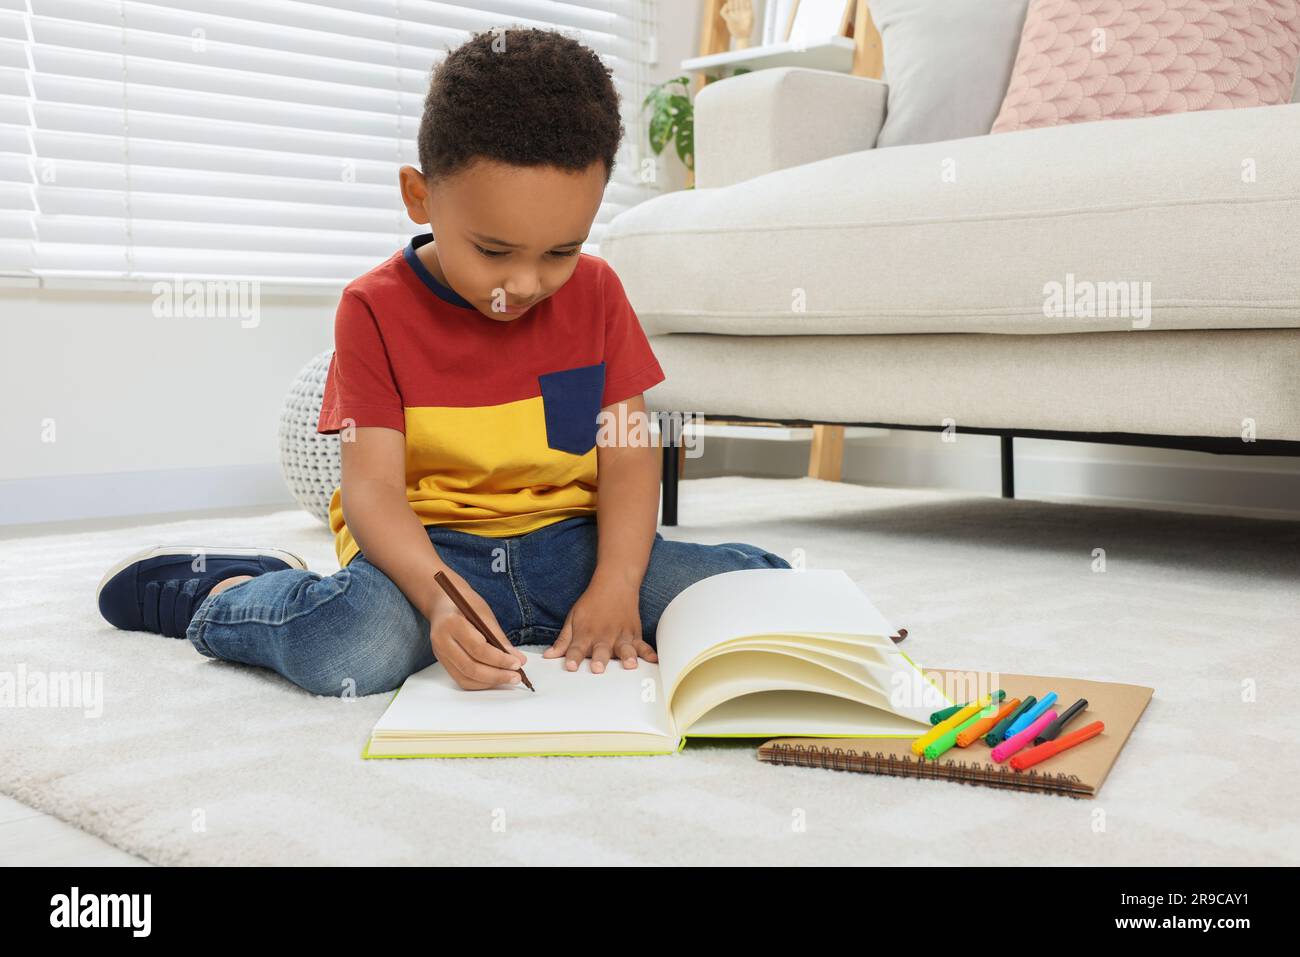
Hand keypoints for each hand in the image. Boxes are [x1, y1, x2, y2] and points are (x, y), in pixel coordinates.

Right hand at [428, 566, 527, 690]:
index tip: (517, 663)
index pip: (478, 648)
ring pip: (465, 677)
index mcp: (452, 623)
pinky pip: (461, 679)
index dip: (499, 659)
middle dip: (496, 675)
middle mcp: (441, 641)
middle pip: (471, 667)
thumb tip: (518, 659)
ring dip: (489, 682)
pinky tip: (494, 678)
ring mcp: (440, 654)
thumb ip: (500, 639)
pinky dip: (480, 683)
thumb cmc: (465, 604)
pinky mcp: (443, 662)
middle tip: (516, 676)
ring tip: (508, 678)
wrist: (442, 603)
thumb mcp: (484, 615)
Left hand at [543, 575, 657, 672]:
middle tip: (598, 668)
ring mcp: (621, 636)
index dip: (573, 658)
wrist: (615, 584)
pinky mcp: (634, 634)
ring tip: (629, 665)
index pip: (577, 648)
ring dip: (627, 656)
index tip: (570, 666)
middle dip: (600, 659)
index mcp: (586, 633)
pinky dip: (649, 652)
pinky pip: (643, 645)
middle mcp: (604, 636)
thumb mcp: (573, 618)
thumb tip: (549, 656)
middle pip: (601, 650)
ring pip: (624, 648)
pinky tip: (654, 659)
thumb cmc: (592, 604)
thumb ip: (563, 640)